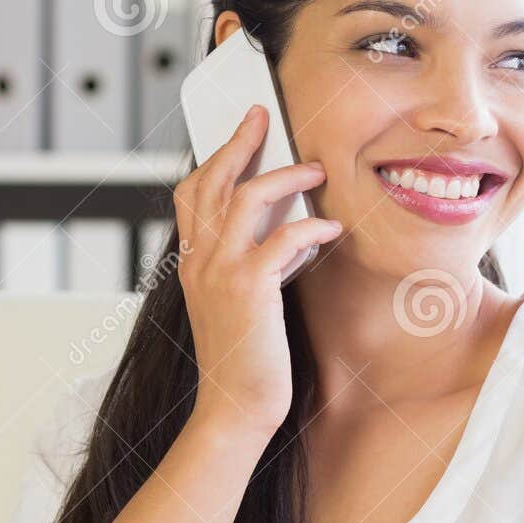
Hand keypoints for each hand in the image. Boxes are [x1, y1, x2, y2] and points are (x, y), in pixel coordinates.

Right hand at [175, 104, 342, 436]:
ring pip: (246, 198)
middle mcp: (200, 262)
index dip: (214, 157)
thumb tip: (284, 232)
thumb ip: (247, 266)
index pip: (191, 194)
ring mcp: (221, 273)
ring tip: (317, 170)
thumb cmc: (244, 362)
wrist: (235, 408)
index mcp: (192, 264)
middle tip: (263, 114)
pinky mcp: (250, 289)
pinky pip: (283, 238)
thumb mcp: (234, 305)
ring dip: (286, 176)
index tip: (240, 133)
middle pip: (213, 180)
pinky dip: (311, 226)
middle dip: (240, 141)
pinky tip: (332, 228)